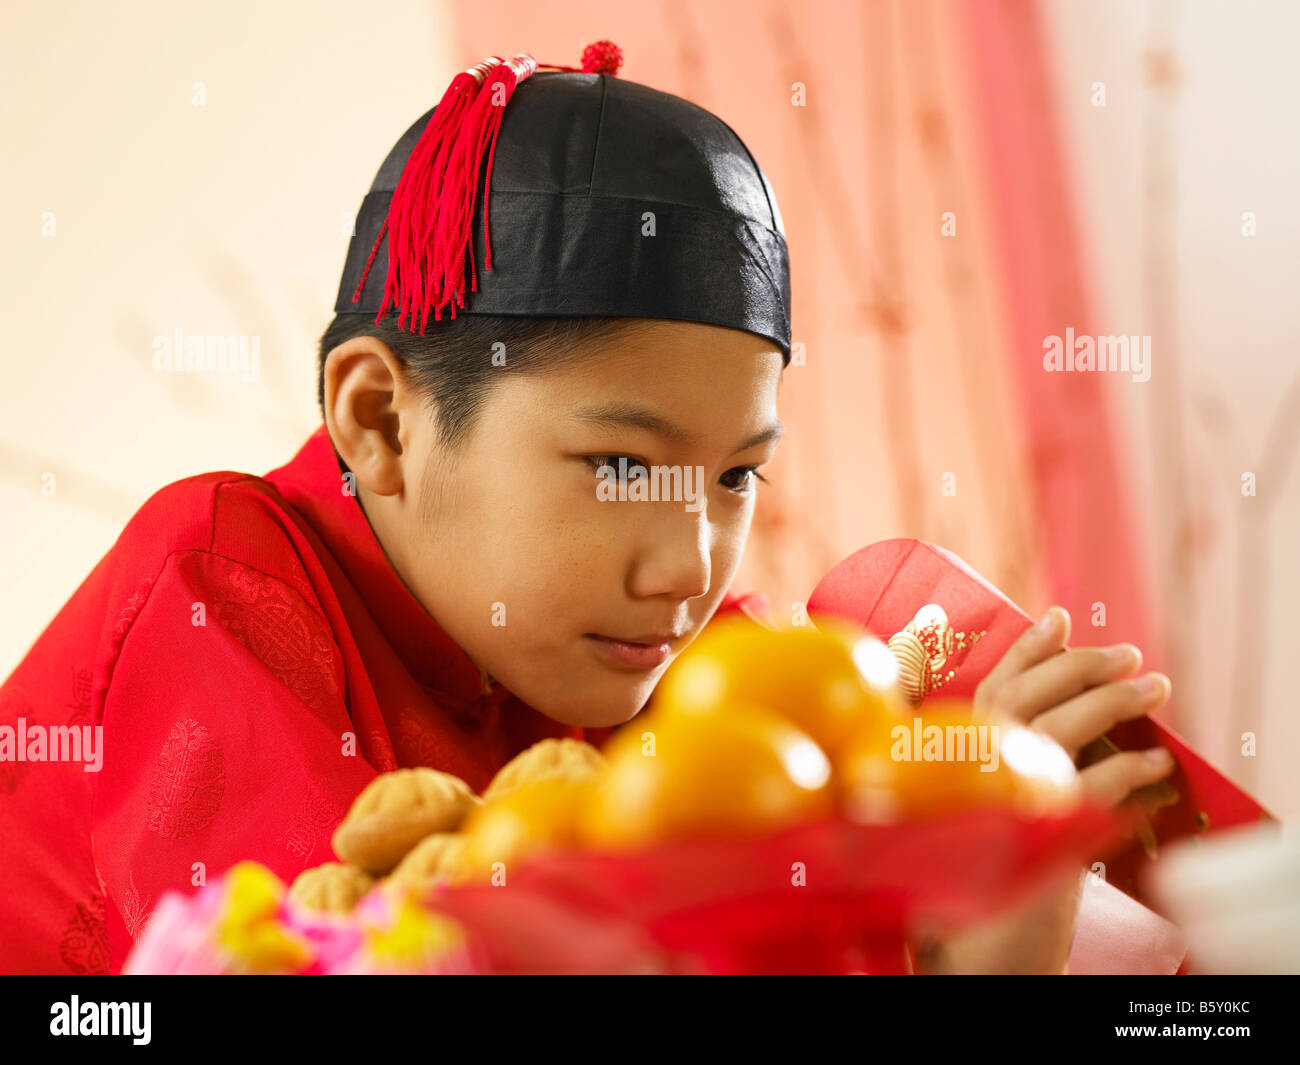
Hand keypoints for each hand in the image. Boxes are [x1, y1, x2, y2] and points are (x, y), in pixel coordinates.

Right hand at [912, 605, 1176, 973]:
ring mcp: (1001, 794)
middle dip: (1083, 665)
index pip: (991, 684)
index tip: (1059, 616)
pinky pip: (1094, 784)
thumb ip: (993, 763)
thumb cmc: (970, 885)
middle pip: (1029, 694)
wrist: (969, 961)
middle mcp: (968, 766)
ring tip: (1156, 689)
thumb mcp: (978, 809)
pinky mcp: (1039, 833)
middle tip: (1130, 654)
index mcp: (948, 755)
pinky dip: (1130, 770)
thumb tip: (1034, 719)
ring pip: (1062, 726)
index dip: (1027, 648)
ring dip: (1116, 702)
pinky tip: (1154, 766)